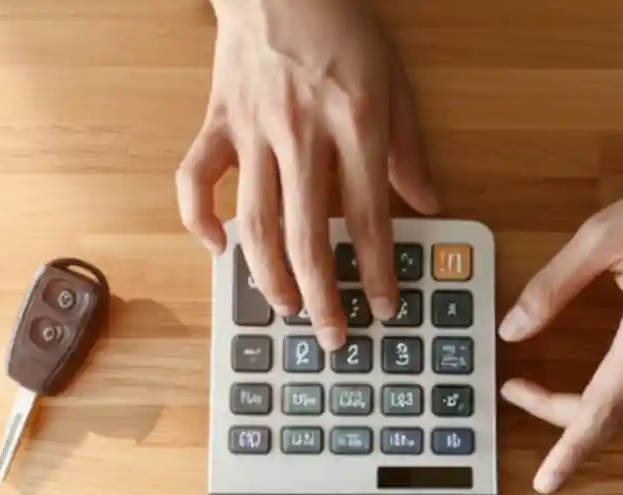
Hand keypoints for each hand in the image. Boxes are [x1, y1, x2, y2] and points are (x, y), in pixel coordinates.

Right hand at [177, 0, 439, 349]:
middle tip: (332, 335)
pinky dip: (198, 219)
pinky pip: (194, 180)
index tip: (384, 308)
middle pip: (306, 237)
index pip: (367, 218)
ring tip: (286, 307)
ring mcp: (252, 130)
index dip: (376, 271)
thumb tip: (429, 204)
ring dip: (269, 276)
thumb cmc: (342, 25)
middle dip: (322, 297)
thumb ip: (408, 148)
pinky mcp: (216, 122)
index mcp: (354, 124)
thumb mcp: (394, 81)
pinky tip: (218, 248)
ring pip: (254, 222)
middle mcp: (301, 134)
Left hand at [499, 152, 622, 492]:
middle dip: (567, 420)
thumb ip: (553, 286)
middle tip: (526, 393)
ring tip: (568, 410)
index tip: (545, 480)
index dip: (570, 446)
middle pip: (621, 419)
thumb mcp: (604, 233)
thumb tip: (512, 330)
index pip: (605, 406)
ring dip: (609, 429)